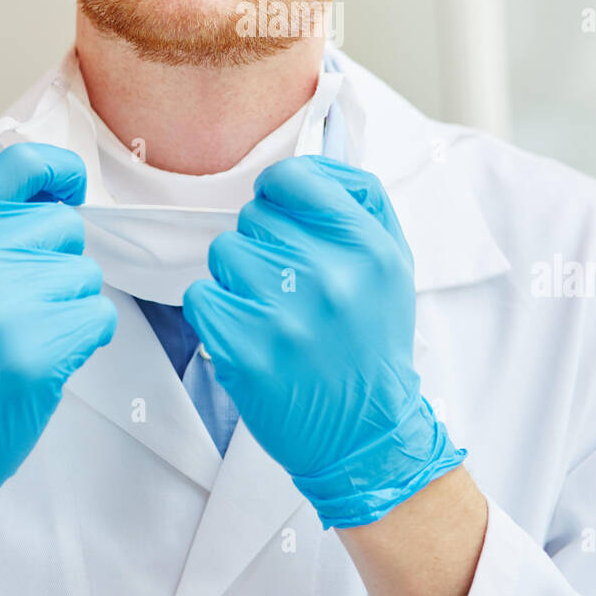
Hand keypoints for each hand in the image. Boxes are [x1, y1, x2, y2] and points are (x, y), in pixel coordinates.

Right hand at [0, 143, 115, 535]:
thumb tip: (61, 192)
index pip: (20, 163)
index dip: (60, 168)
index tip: (72, 189)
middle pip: (66, 225)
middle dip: (61, 262)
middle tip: (25, 306)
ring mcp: (2, 306)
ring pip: (86, 274)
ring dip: (72, 306)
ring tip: (28, 337)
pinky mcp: (35, 350)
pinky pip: (99, 316)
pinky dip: (87, 338)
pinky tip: (49, 358)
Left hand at [183, 155, 465, 527]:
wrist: (366, 432)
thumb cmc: (373, 337)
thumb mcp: (393, 260)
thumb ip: (358, 199)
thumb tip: (304, 162)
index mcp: (368, 247)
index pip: (293, 178)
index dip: (279, 190)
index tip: (281, 211)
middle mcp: (329, 276)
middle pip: (254, 216)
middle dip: (264, 241)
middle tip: (288, 280)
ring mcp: (284, 315)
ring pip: (225, 251)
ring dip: (238, 275)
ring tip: (270, 306)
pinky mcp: (245, 350)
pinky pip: (201, 295)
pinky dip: (216, 310)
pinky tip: (247, 329)